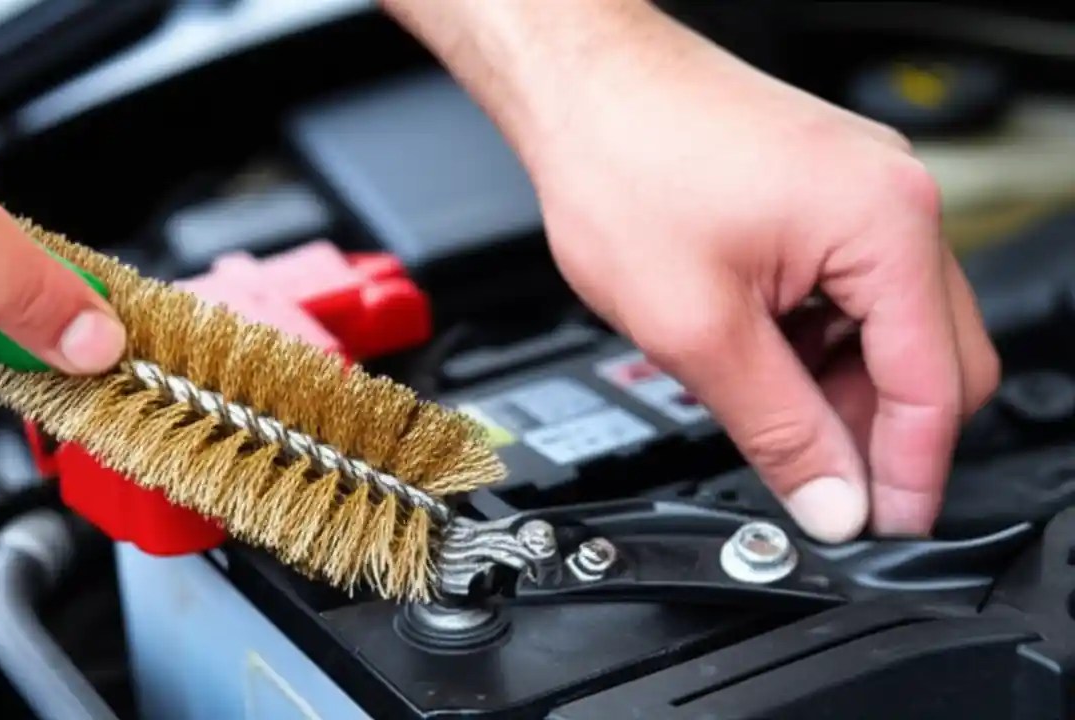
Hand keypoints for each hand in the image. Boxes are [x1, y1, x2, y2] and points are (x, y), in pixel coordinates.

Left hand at [384, 0, 998, 540]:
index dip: (910, 472)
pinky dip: (815, 343)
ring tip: (759, 406)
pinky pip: (851, 296)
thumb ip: (777, 428)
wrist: (583, 89)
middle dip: (876, 430)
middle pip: (932, 359)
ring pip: (888, 333)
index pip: (934, 384)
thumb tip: (833, 501)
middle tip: (816, 483)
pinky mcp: (825, 199)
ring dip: (838, 387)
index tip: (883, 526)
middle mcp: (893, 201)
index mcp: (885, 225)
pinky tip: (758, 360)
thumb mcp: (696, 327)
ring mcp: (863, 196)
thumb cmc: (625, 163)